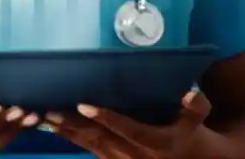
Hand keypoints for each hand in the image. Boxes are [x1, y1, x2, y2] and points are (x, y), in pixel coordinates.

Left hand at [43, 90, 210, 157]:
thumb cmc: (189, 133)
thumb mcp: (199, 120)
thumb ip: (196, 107)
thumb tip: (190, 93)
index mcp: (155, 142)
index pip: (128, 130)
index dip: (107, 118)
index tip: (85, 106)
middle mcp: (134, 154)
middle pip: (100, 139)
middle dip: (74, 125)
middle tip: (51, 110)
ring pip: (90, 145)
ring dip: (66, 131)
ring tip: (45, 117)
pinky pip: (88, 148)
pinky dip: (69, 137)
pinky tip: (51, 126)